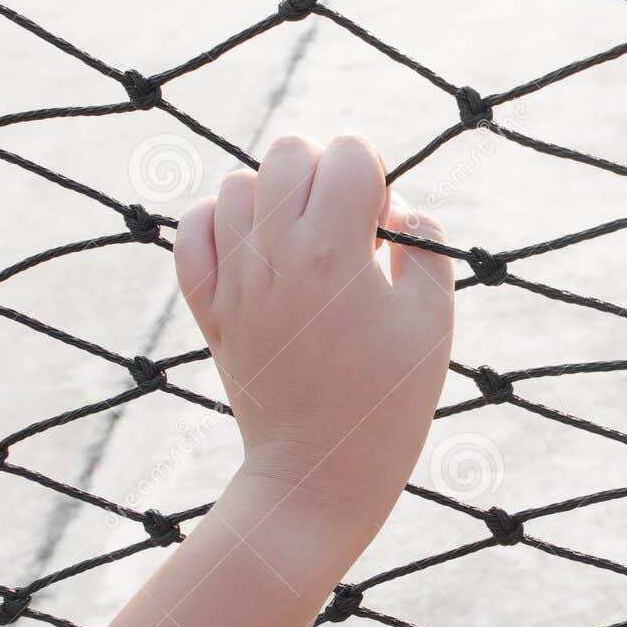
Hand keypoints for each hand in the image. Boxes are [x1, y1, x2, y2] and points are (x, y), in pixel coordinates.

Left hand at [173, 135, 452, 521]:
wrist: (319, 475)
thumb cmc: (390, 402)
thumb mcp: (434, 320)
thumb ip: (424, 244)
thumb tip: (394, 205)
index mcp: (335, 251)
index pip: (350, 153)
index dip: (376, 174)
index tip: (384, 227)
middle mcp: (276, 255)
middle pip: (289, 151)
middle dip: (325, 172)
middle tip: (347, 228)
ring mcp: (235, 280)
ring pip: (238, 184)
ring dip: (275, 197)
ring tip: (304, 243)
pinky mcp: (209, 308)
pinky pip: (192, 229)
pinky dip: (220, 223)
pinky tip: (256, 250)